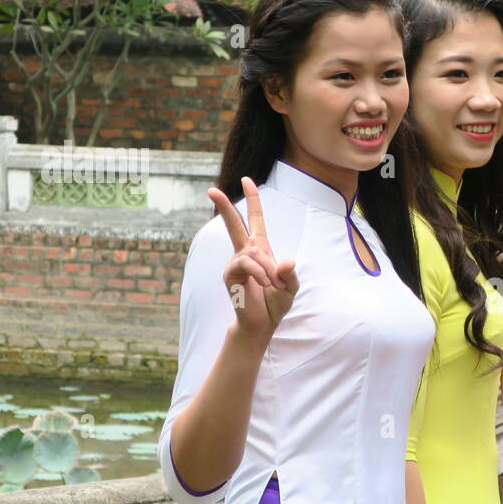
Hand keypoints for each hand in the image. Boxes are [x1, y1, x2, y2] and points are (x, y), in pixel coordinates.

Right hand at [209, 178, 299, 342]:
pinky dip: (259, 273)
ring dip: (267, 269)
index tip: (247, 180)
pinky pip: (245, 264)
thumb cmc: (276, 303)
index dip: (253, 200)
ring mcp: (235, 264)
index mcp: (261, 249)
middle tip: (211, 190)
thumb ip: (290, 274)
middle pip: (234, 225)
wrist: (263, 323)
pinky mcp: (229, 276)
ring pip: (251, 253)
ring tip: (272, 284)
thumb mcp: (291, 287)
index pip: (255, 220)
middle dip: (225, 206)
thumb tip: (286, 262)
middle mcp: (245, 253)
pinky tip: (264, 283)